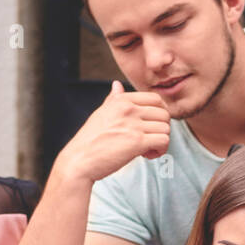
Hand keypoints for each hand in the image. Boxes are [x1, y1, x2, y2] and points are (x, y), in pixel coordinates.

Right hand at [53, 80, 170, 188]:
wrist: (79, 160)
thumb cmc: (90, 140)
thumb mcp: (101, 113)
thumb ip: (113, 99)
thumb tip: (117, 84)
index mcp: (121, 100)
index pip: (156, 99)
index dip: (159, 114)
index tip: (150, 126)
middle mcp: (129, 109)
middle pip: (164, 114)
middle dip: (161, 129)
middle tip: (149, 140)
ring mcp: (133, 124)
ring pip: (166, 128)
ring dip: (161, 141)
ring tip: (147, 149)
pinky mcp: (137, 142)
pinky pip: (164, 141)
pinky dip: (160, 150)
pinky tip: (147, 155)